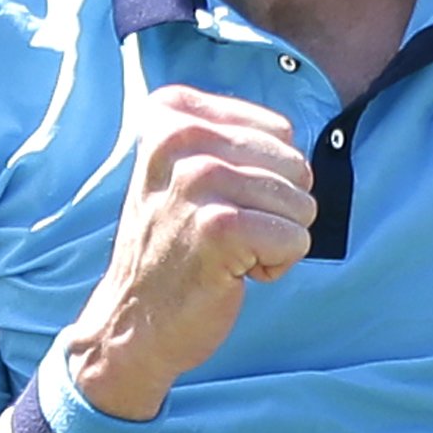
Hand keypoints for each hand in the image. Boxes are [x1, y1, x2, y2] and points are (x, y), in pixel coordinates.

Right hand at [67, 85, 315, 419]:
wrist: (131, 320)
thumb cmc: (171, 244)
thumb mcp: (185, 167)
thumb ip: (234, 138)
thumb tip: (293, 137)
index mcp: (172, 112)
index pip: (280, 131)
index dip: (266, 175)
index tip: (216, 201)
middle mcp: (181, 136)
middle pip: (296, 165)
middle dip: (274, 208)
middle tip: (221, 233)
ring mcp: (199, 180)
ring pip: (302, 203)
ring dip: (274, 239)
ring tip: (223, 252)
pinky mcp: (220, 227)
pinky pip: (297, 239)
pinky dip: (275, 266)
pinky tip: (231, 272)